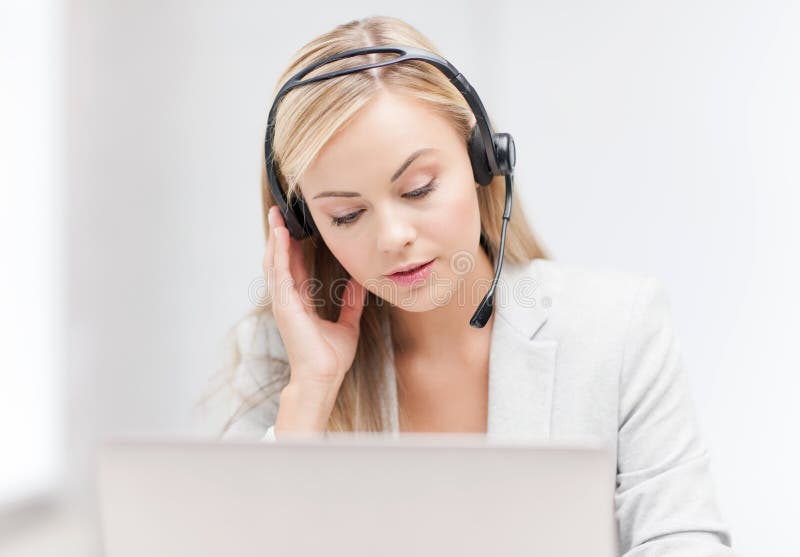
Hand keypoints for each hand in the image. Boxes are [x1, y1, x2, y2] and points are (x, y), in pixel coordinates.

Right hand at [263, 205, 365, 390]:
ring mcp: (283, 301)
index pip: (294, 268)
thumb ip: (351, 303)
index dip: (292, 248)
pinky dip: (278, 251)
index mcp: (300, 304)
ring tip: (276, 215)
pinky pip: (279, 271)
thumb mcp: (347, 324)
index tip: (294, 228)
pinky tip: (280, 234)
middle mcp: (288, 300)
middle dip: (279, 236)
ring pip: (275, 262)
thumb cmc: (330, 359)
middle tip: (279, 213)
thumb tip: (359, 282)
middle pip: (280, 260)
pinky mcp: (284, 304)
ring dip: (275, 238)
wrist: (322, 378)